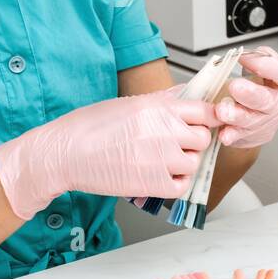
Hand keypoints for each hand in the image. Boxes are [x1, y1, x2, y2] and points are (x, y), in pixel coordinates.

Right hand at [0, 89, 219, 220]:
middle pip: (204, 137)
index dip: (210, 117)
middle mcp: (165, 131)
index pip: (206, 110)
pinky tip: (159, 175)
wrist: (67, 153)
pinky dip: (175, 183)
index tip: (209, 121)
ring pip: (195, 162)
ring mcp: (162, 159)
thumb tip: (187, 93)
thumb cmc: (90, 126)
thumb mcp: (129, 103)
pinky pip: (182, 185)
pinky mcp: (154, 184)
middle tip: (176, 143)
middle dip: (193, 140)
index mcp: (159, 107)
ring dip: (184, 162)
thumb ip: (162, 101)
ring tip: (162, 160)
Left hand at [215, 45, 277, 147]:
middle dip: (250, 94)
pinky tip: (224, 133)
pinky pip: (241, 137)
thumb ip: (259, 57)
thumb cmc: (264, 86)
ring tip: (222, 111)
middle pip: (267, 101)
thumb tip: (246, 55)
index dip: (266, 65)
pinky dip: (230, 135)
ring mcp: (267, 123)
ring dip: (236, 116)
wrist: (263, 114)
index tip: (244, 58)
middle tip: (235, 87)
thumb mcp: (266, 67)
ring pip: (252, 122)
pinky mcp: (253, 136)